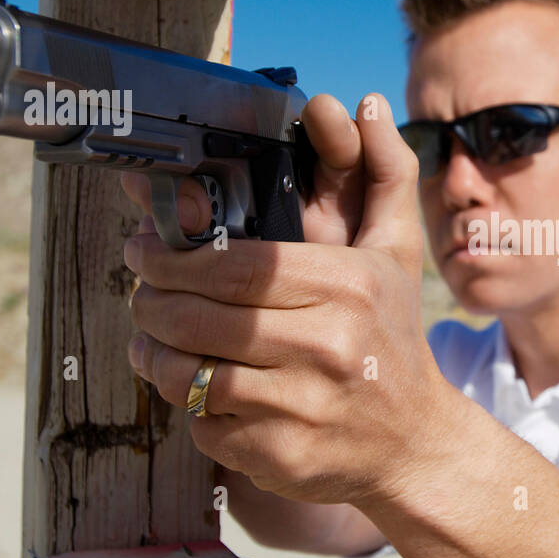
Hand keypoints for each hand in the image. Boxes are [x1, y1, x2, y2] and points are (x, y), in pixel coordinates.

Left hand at [119, 93, 453, 507]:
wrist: (416, 444)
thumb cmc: (393, 339)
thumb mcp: (396, 255)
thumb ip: (383, 174)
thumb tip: (365, 101)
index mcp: (347, 287)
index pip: (233, 268)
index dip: (171, 258)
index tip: (142, 251)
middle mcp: (327, 345)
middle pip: (199, 318)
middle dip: (150, 304)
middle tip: (141, 295)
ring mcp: (303, 406)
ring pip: (189, 375)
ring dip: (154, 357)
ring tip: (152, 344)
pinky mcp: (280, 456)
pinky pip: (203, 424)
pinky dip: (190, 408)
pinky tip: (200, 392)